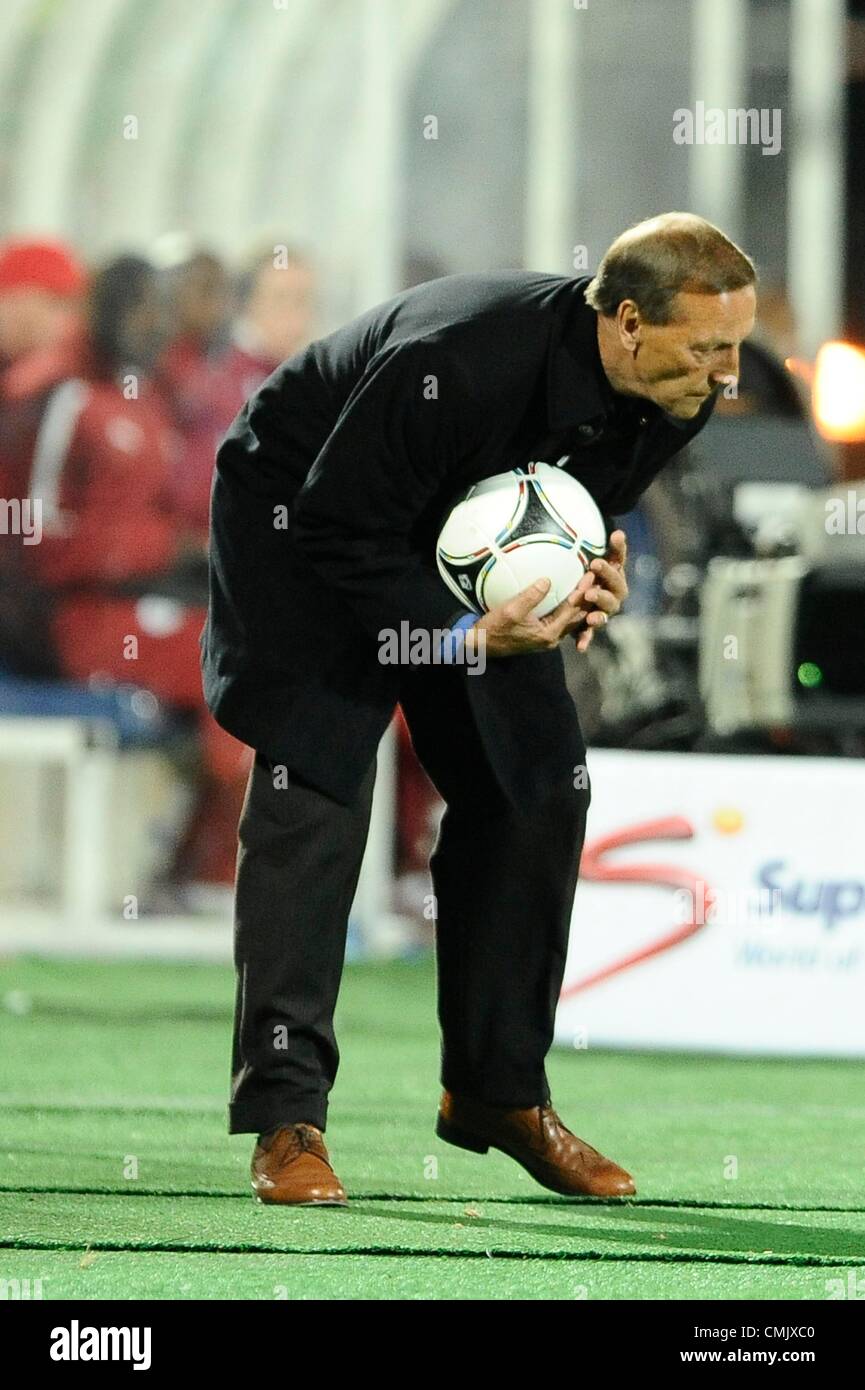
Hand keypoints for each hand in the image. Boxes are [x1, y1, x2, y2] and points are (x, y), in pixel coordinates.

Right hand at [468, 575, 589, 658]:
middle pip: (578, 616)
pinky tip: (570, 595)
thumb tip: (547, 580)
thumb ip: (530, 596)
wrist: (481, 646)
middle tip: (596, 577)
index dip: (582, 591)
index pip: (572, 609)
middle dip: (588, 597)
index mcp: (549, 633)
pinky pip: (562, 620)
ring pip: (572, 619)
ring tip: (588, 585)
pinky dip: (569, 608)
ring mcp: (548, 638)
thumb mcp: (510, 610)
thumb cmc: (494, 629)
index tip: (590, 574)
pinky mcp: (542, 635)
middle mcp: (553, 638)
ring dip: (581, 603)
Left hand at [570, 528, 628, 653]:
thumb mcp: (579, 560)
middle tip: (594, 565)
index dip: (620, 549)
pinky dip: (585, 639)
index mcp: (612, 576)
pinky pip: (589, 634)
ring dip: (600, 604)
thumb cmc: (575, 577)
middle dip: (608, 576)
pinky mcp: (590, 627)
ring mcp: (604, 611)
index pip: (619, 560)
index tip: (614, 535)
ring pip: (607, 610)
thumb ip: (586, 544)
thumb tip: (597, 523)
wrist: (565, 606)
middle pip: (617, 587)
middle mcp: (613, 594)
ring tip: (589, 597)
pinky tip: (580, 647)